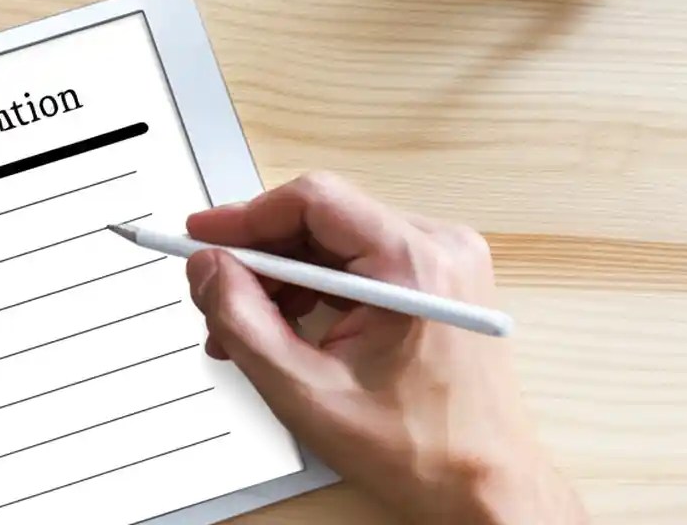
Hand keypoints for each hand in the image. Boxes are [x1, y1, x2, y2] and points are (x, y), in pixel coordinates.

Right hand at [185, 172, 586, 523]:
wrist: (484, 485)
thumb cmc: (421, 451)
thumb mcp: (306, 391)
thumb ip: (243, 321)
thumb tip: (206, 267)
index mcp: (415, 266)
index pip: (314, 201)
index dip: (247, 216)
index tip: (202, 234)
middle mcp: (438, 248)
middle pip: (321, 218)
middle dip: (259, 257)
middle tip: (214, 292)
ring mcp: (442, 261)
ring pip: (334, 240)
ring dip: (282, 278)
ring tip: (246, 328)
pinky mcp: (436, 278)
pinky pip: (357, 261)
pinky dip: (313, 289)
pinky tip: (284, 327)